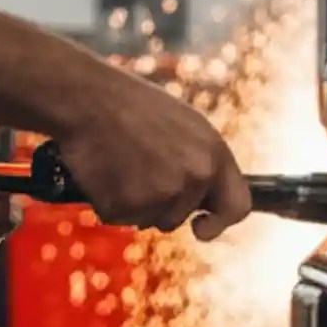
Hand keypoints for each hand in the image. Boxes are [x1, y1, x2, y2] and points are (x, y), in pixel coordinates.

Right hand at [56, 78, 250, 238]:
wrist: (88, 98)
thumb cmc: (134, 107)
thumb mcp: (188, 126)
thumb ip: (204, 162)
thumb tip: (210, 198)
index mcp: (215, 155)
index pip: (238, 206)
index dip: (219, 223)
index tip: (201, 228)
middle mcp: (195, 177)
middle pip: (179, 217)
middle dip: (160, 204)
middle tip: (137, 168)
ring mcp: (163, 194)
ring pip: (149, 219)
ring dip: (133, 202)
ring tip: (120, 163)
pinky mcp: (128, 205)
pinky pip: (117, 217)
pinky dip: (106, 201)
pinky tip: (104, 170)